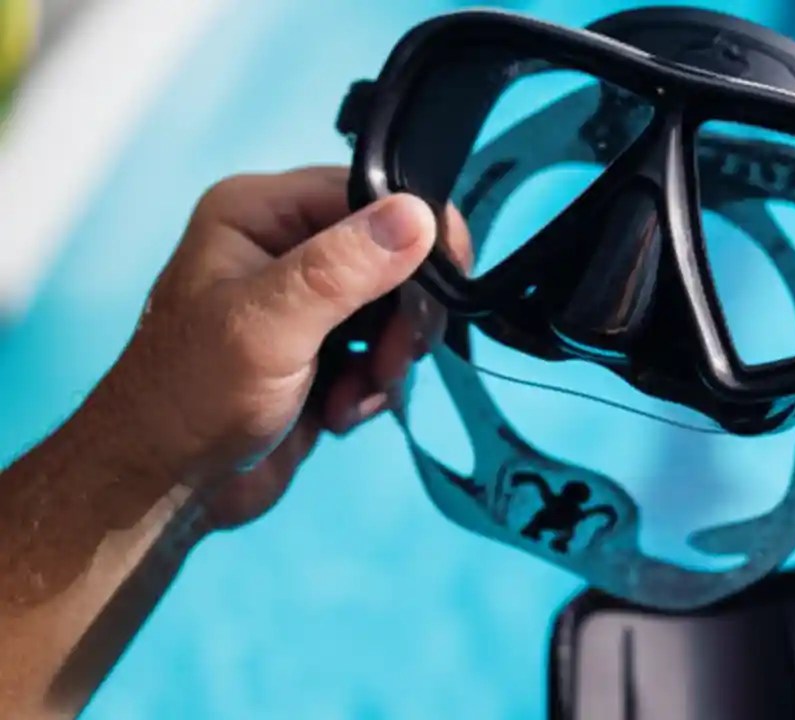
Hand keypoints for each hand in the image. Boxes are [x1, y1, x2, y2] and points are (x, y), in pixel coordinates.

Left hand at [77, 167, 469, 528]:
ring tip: (354, 394)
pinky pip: (384, 351)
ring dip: (390, 357)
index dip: (418, 230)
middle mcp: (285, 247)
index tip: (451, 278)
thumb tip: (419, 214)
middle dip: (403, 313)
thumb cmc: (195, 397)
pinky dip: (376, 384)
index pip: (366, 191)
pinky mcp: (324, 352)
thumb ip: (343, 269)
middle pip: (392, 253)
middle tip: (391, 358)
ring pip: (396, 308)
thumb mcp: (270, 325)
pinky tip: (341, 411)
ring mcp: (307, 303)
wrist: (166, 488)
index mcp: (260, 214)